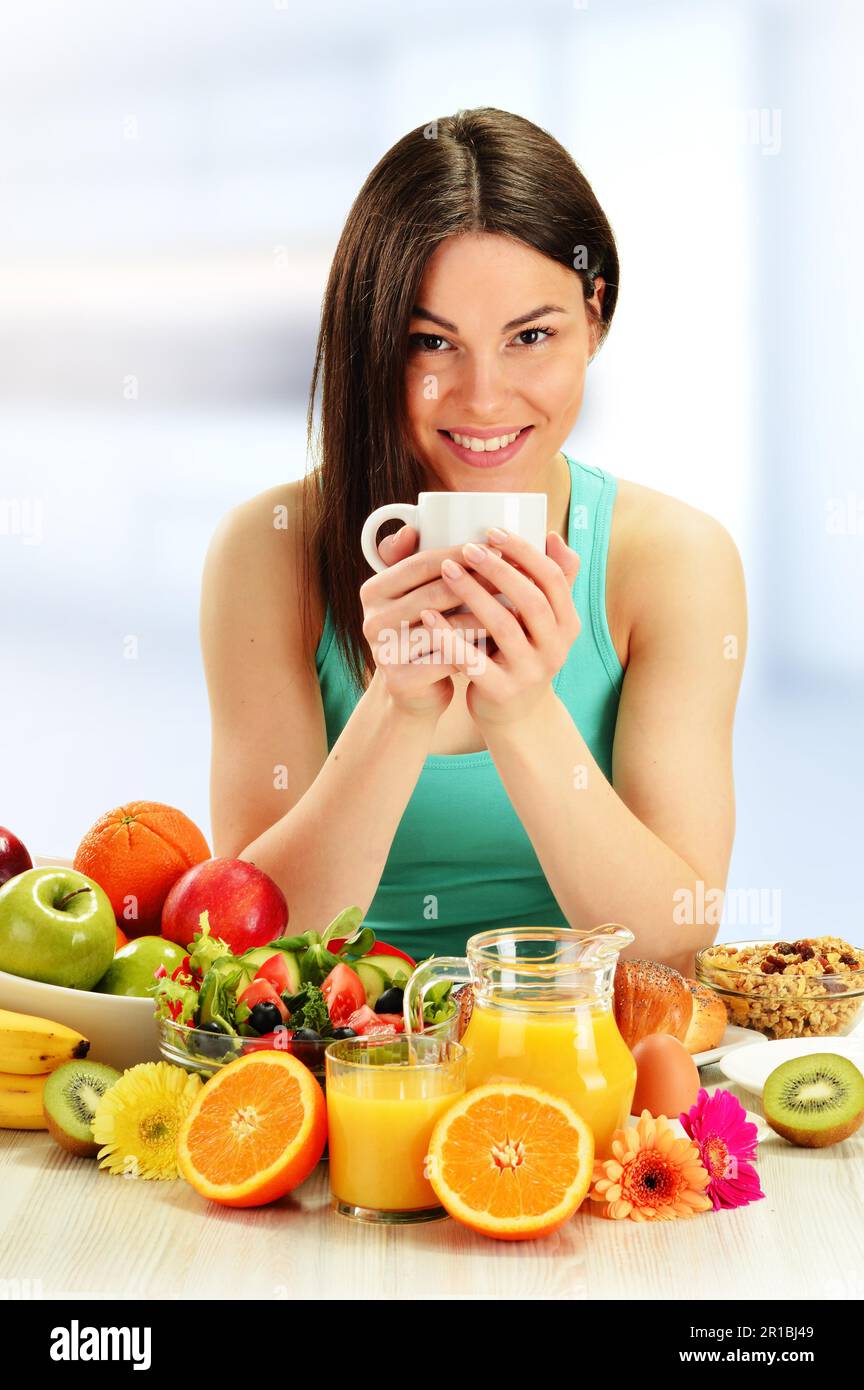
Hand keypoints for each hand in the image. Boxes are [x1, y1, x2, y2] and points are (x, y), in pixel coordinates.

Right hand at [359, 525, 501, 719]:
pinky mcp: (400, 679)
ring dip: (485, 614)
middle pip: (435, 592)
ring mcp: (383, 650)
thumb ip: (412, 557)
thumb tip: (411, 526)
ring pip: (445, 625)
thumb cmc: (423, 630)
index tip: (498, 548)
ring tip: (517, 604)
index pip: (422, 563)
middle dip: (479, 582)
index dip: (462, 554)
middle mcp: (371, 618)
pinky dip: (478, 647)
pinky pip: (448, 657)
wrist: (413, 691)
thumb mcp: (415, 592)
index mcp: (372, 589)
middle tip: (516, 576)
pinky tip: (504, 639)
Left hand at [419, 529, 581, 726]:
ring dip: (474, 594)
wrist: (515, 715)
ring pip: (503, 627)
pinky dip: (449, 636)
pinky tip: (427, 614)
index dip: (525, 552)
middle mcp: (555, 648)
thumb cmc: (521, 653)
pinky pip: (474, 661)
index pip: (553, 578)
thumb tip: (553, 536)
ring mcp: (530, 672)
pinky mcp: (502, 691)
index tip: (494, 530)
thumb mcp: (543, 621)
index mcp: (566, 623)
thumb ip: (551, 581)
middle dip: (499, 570)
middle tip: (469, 548)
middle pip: (531, 601)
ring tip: (447, 570)